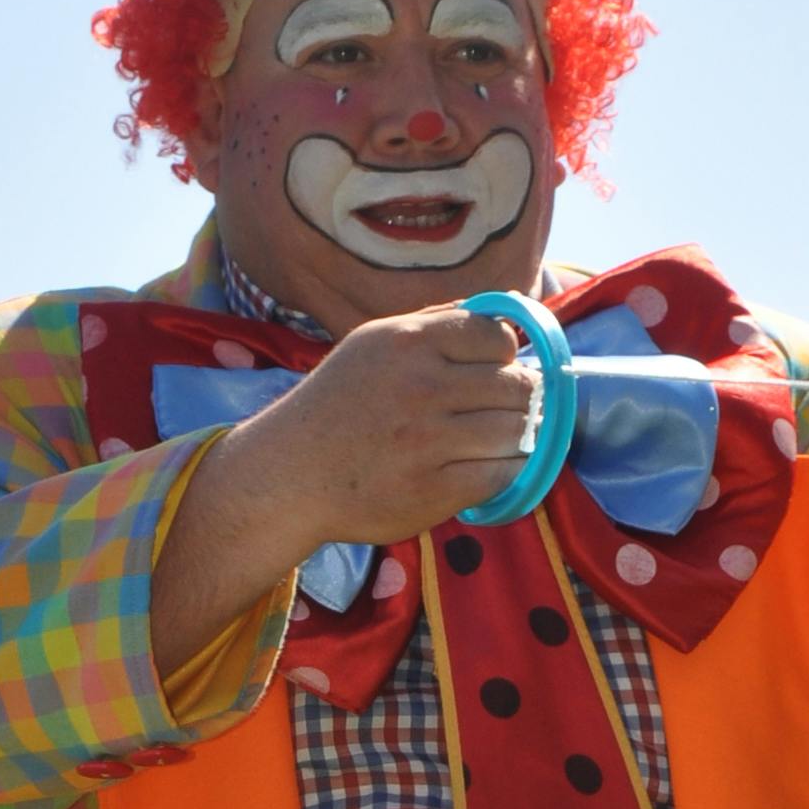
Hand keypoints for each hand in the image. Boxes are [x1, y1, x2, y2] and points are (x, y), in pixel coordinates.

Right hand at [227, 304, 542, 555]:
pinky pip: (501, 475)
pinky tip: (483, 469)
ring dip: (517, 439)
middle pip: (517, 387)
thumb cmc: (337, 405)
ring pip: (517, 432)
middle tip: (500, 413)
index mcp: (408, 341)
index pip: (497, 337)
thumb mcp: (373, 344)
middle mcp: (420, 386)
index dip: (504, 357)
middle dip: (520, 400)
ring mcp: (428, 441)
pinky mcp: (433, 491)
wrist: (289, 473)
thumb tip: (501, 317)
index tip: (492, 373)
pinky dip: (503, 473)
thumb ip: (435, 326)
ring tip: (495, 442)